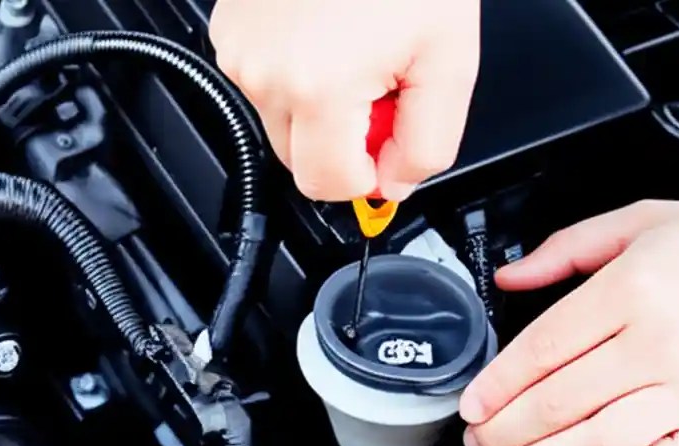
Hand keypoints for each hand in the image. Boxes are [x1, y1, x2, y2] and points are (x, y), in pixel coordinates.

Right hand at [209, 0, 479, 201]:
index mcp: (316, 88)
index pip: (327, 184)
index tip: (391, 143)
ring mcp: (239, 49)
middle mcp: (263, 73)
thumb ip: (426, 143)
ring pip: (282, 121)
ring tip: (357, 49)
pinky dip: (298, 72)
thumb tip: (395, 184)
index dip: (370, 175)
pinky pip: (264, 81)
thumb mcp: (449, 61)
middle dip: (345, 140)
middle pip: (301, 159)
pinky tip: (330, 33)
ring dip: (321, 105)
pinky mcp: (229, 28)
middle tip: (383, 85)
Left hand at [459, 199, 678, 445]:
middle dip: (504, 431)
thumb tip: (511, 278)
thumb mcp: (641, 222)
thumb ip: (567, 249)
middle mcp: (659, 343)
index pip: (540, 351)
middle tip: (479, 443)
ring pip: (600, 442)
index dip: (496, 386)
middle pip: (558, 402)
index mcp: (631, 289)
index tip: (472, 406)